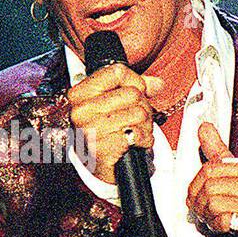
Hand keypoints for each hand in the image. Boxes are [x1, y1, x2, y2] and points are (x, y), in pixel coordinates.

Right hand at [67, 64, 164, 183]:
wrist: (96, 165)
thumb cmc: (106, 129)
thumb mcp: (114, 103)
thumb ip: (136, 87)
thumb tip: (158, 84)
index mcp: (79, 93)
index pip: (117, 72)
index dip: (135, 81)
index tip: (137, 91)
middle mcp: (81, 111)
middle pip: (133, 93)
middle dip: (143, 106)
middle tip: (137, 117)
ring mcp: (90, 130)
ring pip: (139, 113)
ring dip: (145, 124)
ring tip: (135, 130)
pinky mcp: (102, 148)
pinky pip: (138, 134)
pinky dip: (144, 139)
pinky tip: (135, 143)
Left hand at [185, 122, 237, 236]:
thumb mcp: (235, 177)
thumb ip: (219, 153)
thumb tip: (204, 127)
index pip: (212, 167)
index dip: (196, 184)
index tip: (197, 195)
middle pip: (211, 186)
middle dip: (199, 202)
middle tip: (202, 211)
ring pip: (215, 203)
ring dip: (207, 216)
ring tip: (212, 219)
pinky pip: (225, 220)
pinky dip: (216, 225)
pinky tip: (223, 227)